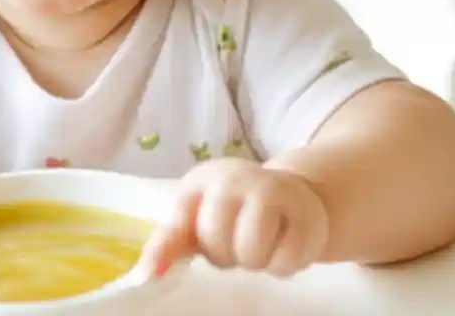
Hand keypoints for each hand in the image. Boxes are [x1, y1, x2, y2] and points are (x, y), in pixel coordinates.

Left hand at [138, 159, 328, 278]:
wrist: (293, 194)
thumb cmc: (234, 212)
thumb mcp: (198, 218)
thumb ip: (170, 244)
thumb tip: (146, 275)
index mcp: (203, 179)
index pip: (179, 219)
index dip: (164, 249)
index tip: (152, 275)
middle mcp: (237, 178)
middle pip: (216, 240)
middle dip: (224, 254)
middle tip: (235, 244)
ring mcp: (275, 192)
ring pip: (251, 252)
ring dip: (253, 261)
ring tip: (257, 245)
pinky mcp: (307, 215)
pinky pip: (285, 262)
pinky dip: (281, 266)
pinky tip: (282, 246)